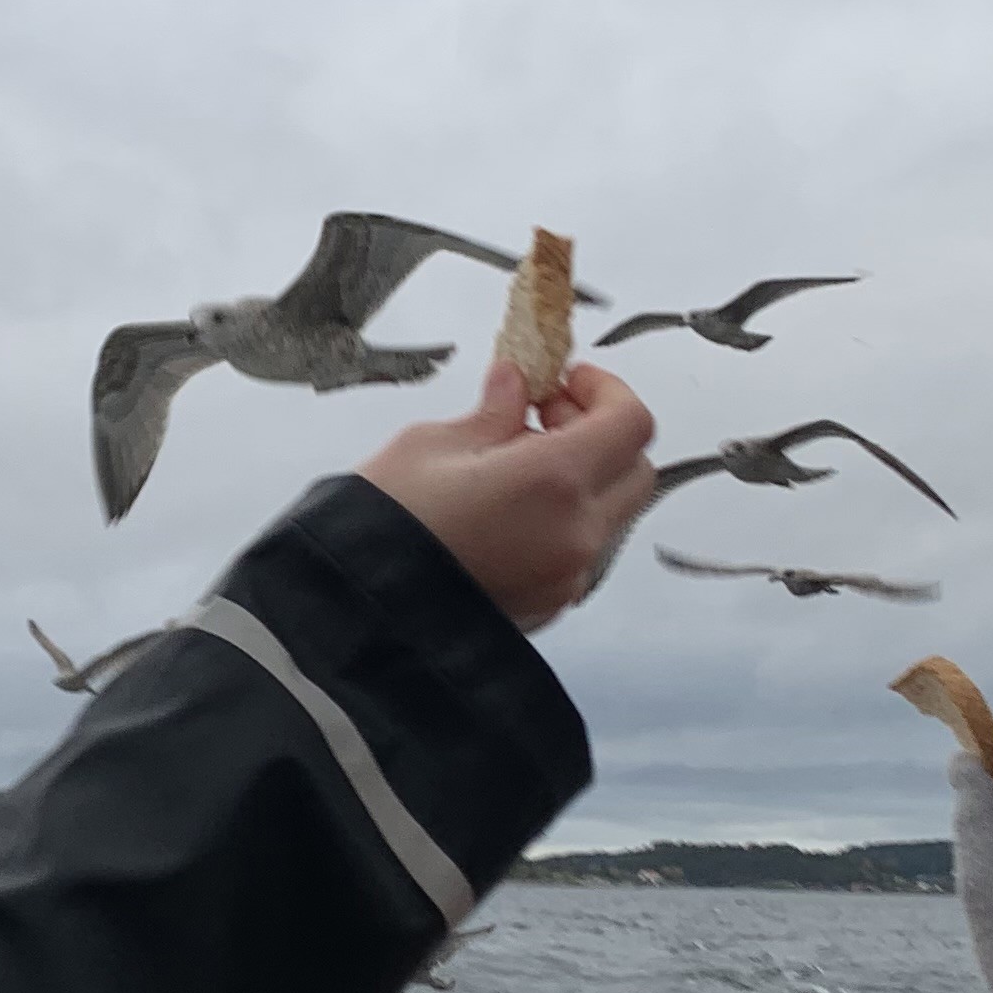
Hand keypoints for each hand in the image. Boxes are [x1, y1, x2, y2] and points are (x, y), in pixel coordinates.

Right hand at [361, 359, 658, 632]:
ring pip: (611, 512)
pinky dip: (565, 518)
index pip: (630, 422)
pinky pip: (582, 550)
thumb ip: (493, 411)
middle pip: (635, 469)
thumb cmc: (383, 524)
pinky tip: (509, 508)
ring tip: (515, 466)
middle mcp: (576, 533)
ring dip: (585, 478)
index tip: (565, 379)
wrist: (357, 612)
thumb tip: (516, 382)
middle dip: (601, 433)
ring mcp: (568, 576)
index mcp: (553, 480)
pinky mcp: (551, 604)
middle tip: (544, 416)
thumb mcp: (431, 443)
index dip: (606, 389)